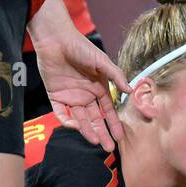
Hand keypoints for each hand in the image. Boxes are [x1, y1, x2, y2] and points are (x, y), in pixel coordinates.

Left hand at [34, 30, 130, 147]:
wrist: (55, 38)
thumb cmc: (80, 46)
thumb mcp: (102, 61)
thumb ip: (116, 76)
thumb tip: (130, 91)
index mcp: (98, 88)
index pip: (107, 111)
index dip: (113, 124)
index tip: (119, 137)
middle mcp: (85, 95)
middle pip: (95, 119)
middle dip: (102, 134)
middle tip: (108, 148)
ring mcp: (70, 97)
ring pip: (80, 119)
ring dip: (87, 131)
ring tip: (95, 142)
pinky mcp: (55, 96)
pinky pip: (61, 113)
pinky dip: (67, 121)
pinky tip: (76, 126)